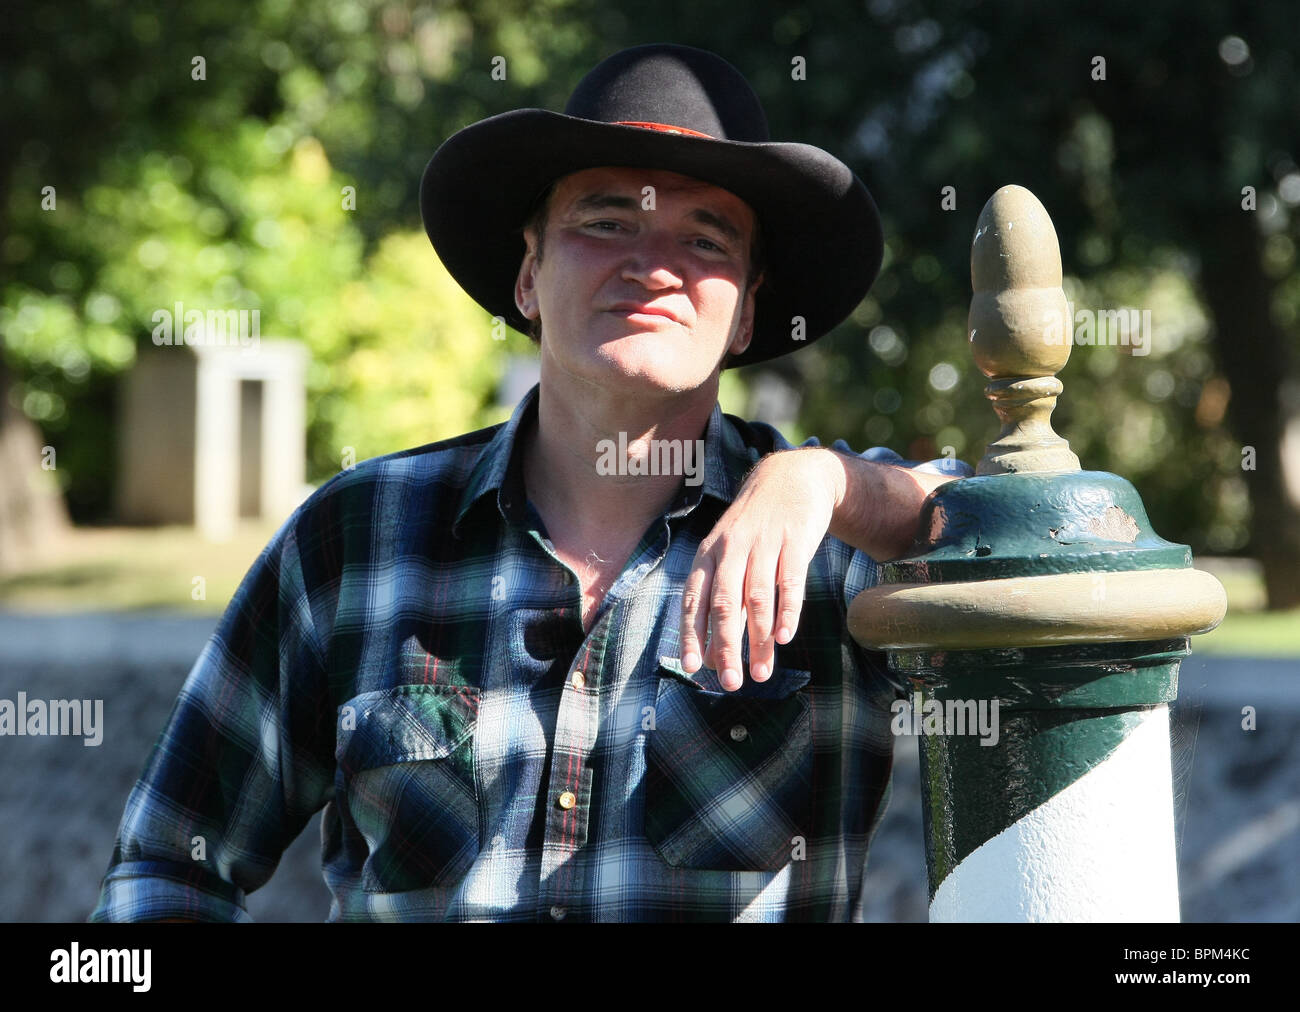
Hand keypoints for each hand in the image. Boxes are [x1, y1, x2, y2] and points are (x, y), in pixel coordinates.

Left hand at [680, 448, 842, 691]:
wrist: (792, 478)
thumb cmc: (756, 528)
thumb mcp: (730, 553)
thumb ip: (723, 598)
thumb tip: (712, 654)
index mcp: (709, 554)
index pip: (694, 599)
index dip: (692, 634)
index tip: (692, 668)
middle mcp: (731, 549)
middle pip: (723, 603)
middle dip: (725, 646)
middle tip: (729, 683)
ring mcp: (763, 543)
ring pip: (756, 597)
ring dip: (758, 639)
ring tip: (762, 673)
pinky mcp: (794, 541)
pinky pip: (789, 581)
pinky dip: (787, 611)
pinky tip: (785, 637)